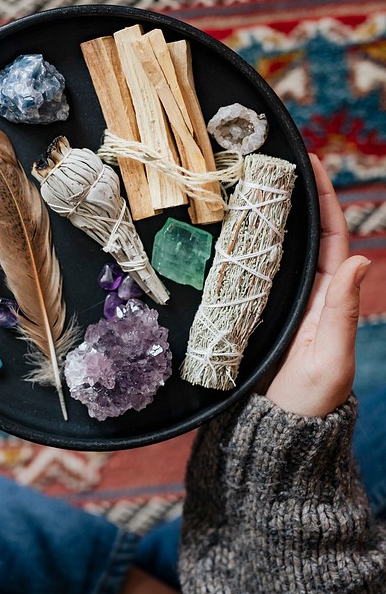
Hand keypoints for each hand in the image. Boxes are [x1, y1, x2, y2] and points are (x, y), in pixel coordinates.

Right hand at [266, 154, 369, 417]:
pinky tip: (230, 230)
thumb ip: (343, 309)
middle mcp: (310, 295)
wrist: (275, 431)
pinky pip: (254, 273)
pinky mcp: (257, 315)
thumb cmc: (310, 399)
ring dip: (270, 219)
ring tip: (251, 185)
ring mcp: (283, 304)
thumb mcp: (330, 355)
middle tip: (274, 163)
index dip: (325, 200)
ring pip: (278, 252)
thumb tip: (364, 258)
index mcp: (333, 298)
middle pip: (305, 237)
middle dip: (296, 199)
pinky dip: (246, 248)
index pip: (333, 238)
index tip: (312, 163)